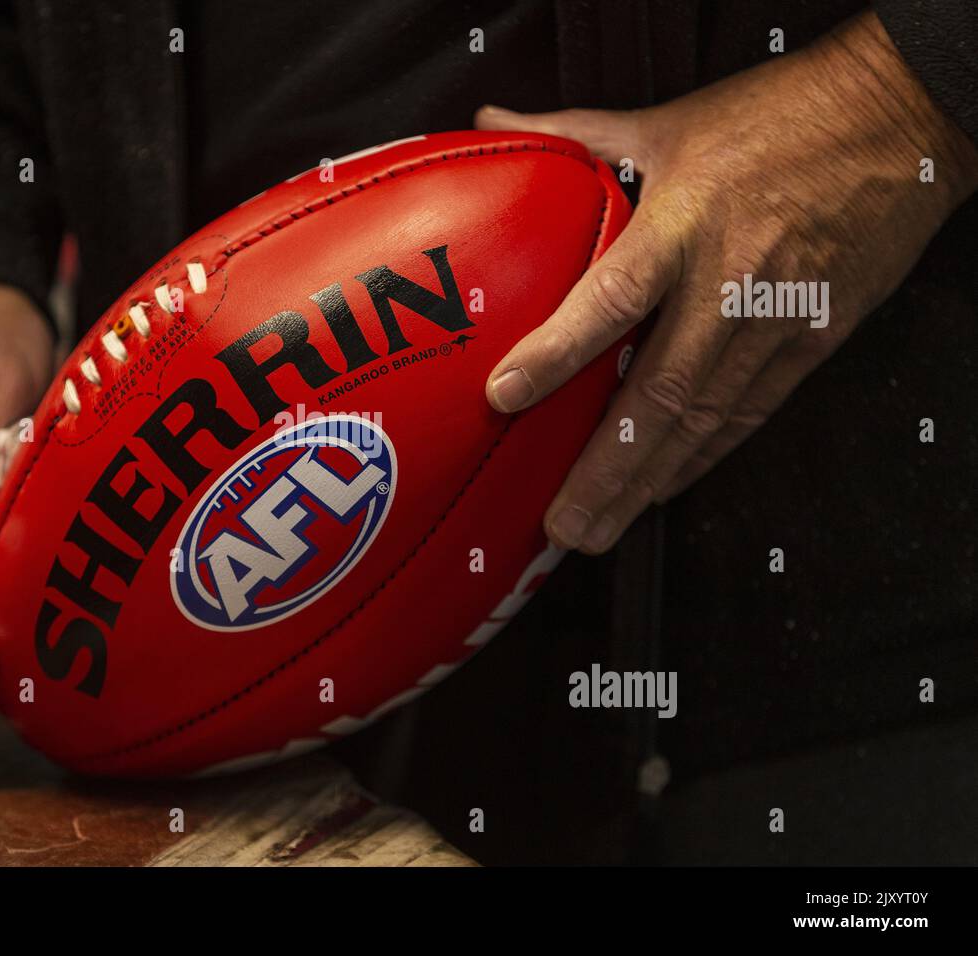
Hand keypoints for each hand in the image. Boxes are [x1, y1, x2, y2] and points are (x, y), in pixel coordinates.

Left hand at [477, 11, 977, 553]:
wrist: (902, 121)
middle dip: (606, 470)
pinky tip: (661, 490)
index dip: (558, 350)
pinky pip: (749, 415)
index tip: (505, 394)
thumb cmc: (780, 117)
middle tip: (559, 526)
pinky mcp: (814, 341)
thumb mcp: (667, 119)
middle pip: (661, 394)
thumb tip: (491, 126)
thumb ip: (573, 132)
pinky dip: (702, 459)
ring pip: (705, 421)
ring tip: (598, 530)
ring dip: (646, 484)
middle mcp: (731, 284)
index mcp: (686, 223)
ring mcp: (777, 322)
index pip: (612, 297)